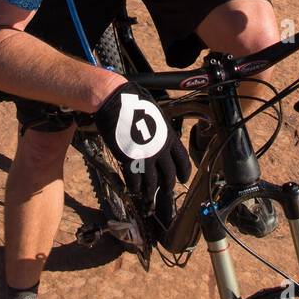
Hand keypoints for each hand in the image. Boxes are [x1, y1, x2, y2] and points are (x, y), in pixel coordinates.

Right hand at [93, 82, 190, 224]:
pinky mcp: (129, 160)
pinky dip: (135, 188)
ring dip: (150, 192)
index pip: (182, 161)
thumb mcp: (155, 115)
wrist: (115, 101)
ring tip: (147, 197)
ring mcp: (145, 156)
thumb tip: (161, 136)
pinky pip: (134, 181)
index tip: (182, 179)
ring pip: (152, 183)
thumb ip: (160, 130)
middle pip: (168, 176)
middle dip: (167, 187)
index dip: (183, 173)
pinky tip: (133, 190)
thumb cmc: (133, 102)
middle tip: (164, 193)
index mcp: (169, 137)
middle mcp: (160, 149)